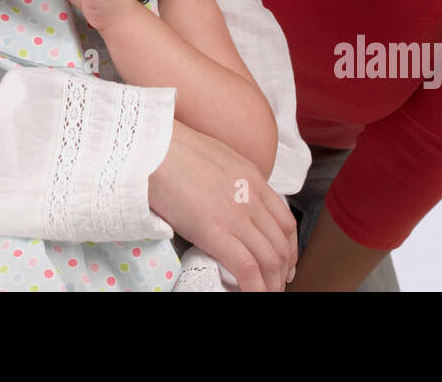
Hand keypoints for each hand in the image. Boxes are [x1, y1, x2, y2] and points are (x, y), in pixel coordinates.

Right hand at [148, 120, 297, 291]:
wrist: (152, 145)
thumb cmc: (171, 148)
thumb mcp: (215, 157)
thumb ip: (231, 178)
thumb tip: (226, 196)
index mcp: (252, 178)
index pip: (285, 220)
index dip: (289, 248)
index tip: (284, 262)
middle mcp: (251, 197)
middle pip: (281, 244)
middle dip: (282, 271)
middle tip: (277, 285)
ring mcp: (235, 214)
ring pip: (270, 259)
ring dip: (271, 284)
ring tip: (266, 294)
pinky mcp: (215, 231)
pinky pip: (247, 267)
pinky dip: (256, 288)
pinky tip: (253, 295)